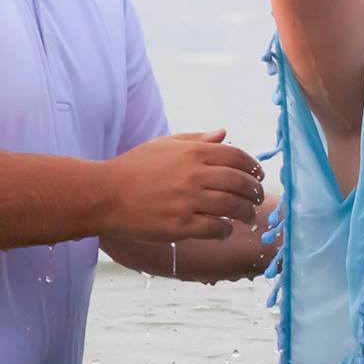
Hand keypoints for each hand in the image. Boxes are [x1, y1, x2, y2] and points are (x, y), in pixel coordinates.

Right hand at [99, 128, 265, 241]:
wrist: (104, 194)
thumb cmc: (134, 168)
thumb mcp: (164, 145)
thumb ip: (196, 140)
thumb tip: (224, 134)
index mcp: (193, 153)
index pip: (238, 157)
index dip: (254, 167)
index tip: (258, 175)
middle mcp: (194, 175)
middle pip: (240, 183)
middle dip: (255, 191)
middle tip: (258, 198)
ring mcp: (188, 201)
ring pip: (232, 207)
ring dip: (246, 213)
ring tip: (248, 217)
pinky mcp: (180, 225)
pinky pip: (215, 228)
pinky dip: (226, 229)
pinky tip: (225, 228)